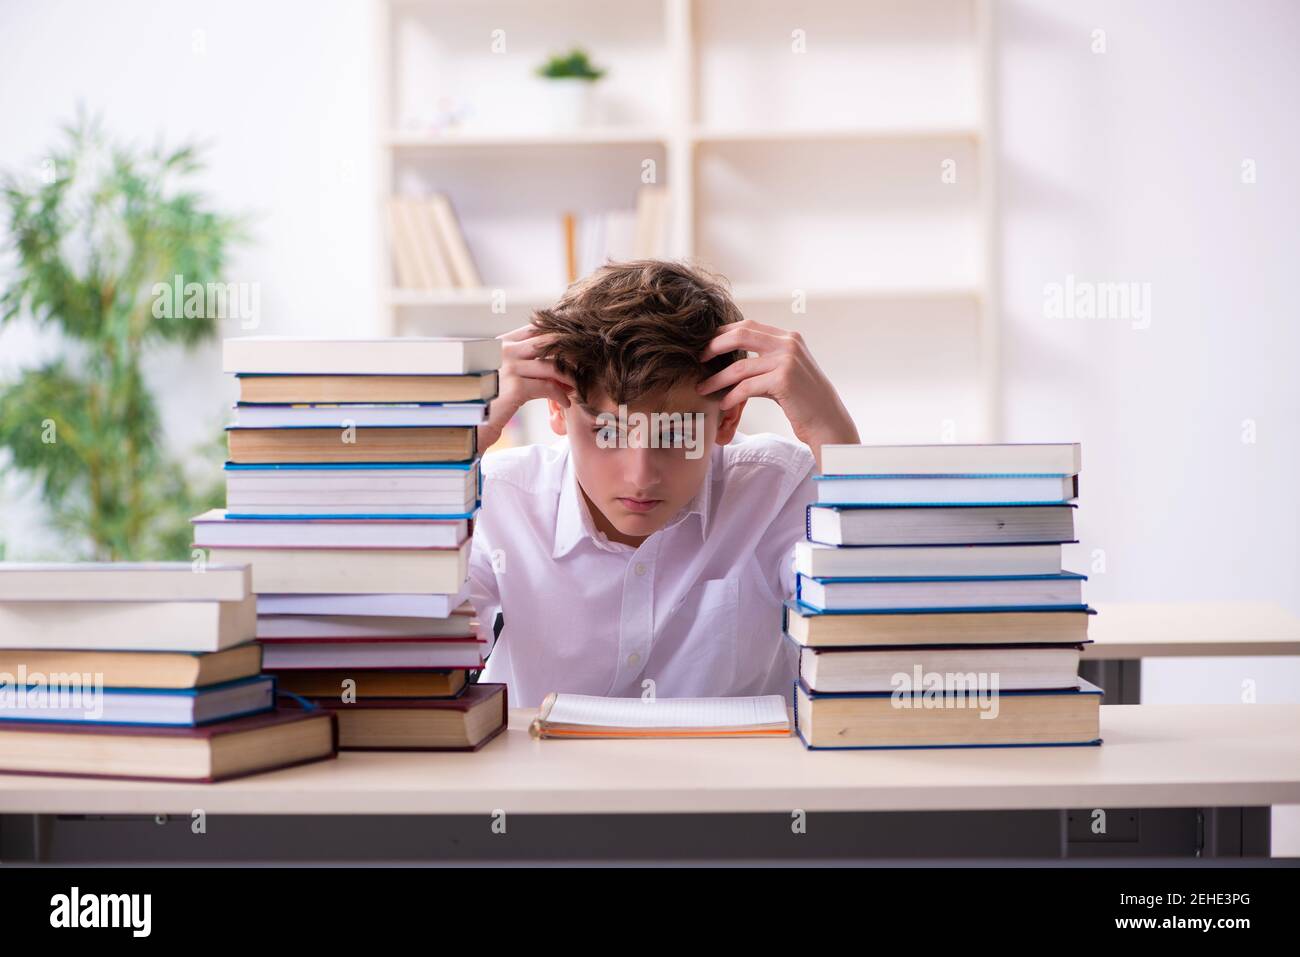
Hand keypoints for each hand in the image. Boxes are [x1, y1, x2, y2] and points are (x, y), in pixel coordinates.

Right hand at [479, 324, 575, 449]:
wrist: (469, 425)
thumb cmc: (487, 402)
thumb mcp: (500, 374)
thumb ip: (520, 361)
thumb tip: (554, 359)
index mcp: (498, 343)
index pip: (535, 328)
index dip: (558, 337)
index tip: (574, 348)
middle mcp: (502, 350)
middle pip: (548, 342)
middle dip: (569, 354)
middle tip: (583, 366)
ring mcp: (508, 367)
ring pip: (552, 366)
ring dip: (569, 377)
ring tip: (576, 387)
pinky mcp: (515, 387)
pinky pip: (548, 387)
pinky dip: (560, 395)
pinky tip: (565, 402)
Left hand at [695, 318, 858, 468]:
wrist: (828, 421)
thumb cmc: (804, 400)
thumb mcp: (786, 371)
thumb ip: (765, 358)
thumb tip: (731, 355)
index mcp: (789, 337)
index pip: (749, 325)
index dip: (723, 333)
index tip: (706, 346)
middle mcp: (789, 344)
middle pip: (740, 335)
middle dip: (714, 346)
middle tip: (698, 359)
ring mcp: (787, 361)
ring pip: (739, 366)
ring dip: (716, 379)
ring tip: (703, 388)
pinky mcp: (783, 380)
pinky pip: (746, 387)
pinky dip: (731, 396)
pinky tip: (723, 405)